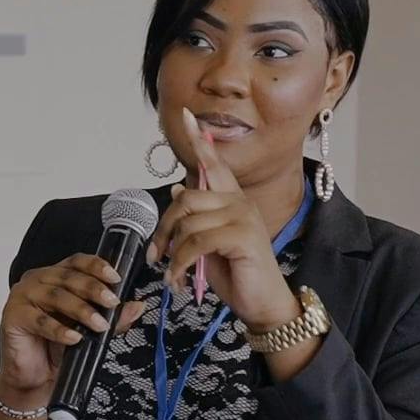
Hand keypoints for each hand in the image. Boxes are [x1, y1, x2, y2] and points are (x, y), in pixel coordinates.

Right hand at [0, 251, 151, 400]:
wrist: (34, 377)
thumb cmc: (58, 348)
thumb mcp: (90, 331)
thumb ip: (113, 318)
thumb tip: (138, 306)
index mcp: (55, 276)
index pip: (76, 262)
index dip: (96, 266)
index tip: (116, 277)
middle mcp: (37, 280)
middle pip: (68, 277)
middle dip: (93, 289)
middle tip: (112, 302)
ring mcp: (22, 296)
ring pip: (55, 296)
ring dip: (81, 310)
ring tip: (99, 325)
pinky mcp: (12, 316)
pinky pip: (39, 320)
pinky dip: (59, 330)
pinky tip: (74, 339)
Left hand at [154, 111, 293, 330]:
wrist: (261, 304)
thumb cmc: (236, 274)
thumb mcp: (208, 244)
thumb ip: (196, 218)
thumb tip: (178, 190)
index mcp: (232, 199)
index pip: (214, 163)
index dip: (199, 140)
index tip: (186, 115)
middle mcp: (239, 202)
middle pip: (186, 199)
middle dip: (164, 229)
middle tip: (157, 256)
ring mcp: (243, 217)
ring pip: (189, 223)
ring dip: (172, 253)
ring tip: (172, 274)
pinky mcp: (243, 237)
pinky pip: (197, 242)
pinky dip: (181, 264)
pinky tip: (180, 280)